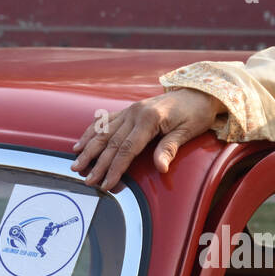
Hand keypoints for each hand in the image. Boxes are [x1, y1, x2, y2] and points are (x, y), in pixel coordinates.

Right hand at [72, 89, 225, 189]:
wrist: (198, 92)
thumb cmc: (195, 113)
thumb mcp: (188, 132)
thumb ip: (170, 148)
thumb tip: (161, 168)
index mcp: (149, 119)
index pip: (127, 149)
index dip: (115, 168)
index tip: (106, 183)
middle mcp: (135, 112)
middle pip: (111, 142)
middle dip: (97, 163)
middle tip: (87, 180)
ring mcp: (130, 110)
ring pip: (104, 132)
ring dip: (88, 148)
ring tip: (76, 163)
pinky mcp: (129, 110)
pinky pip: (106, 122)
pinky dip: (92, 132)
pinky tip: (80, 143)